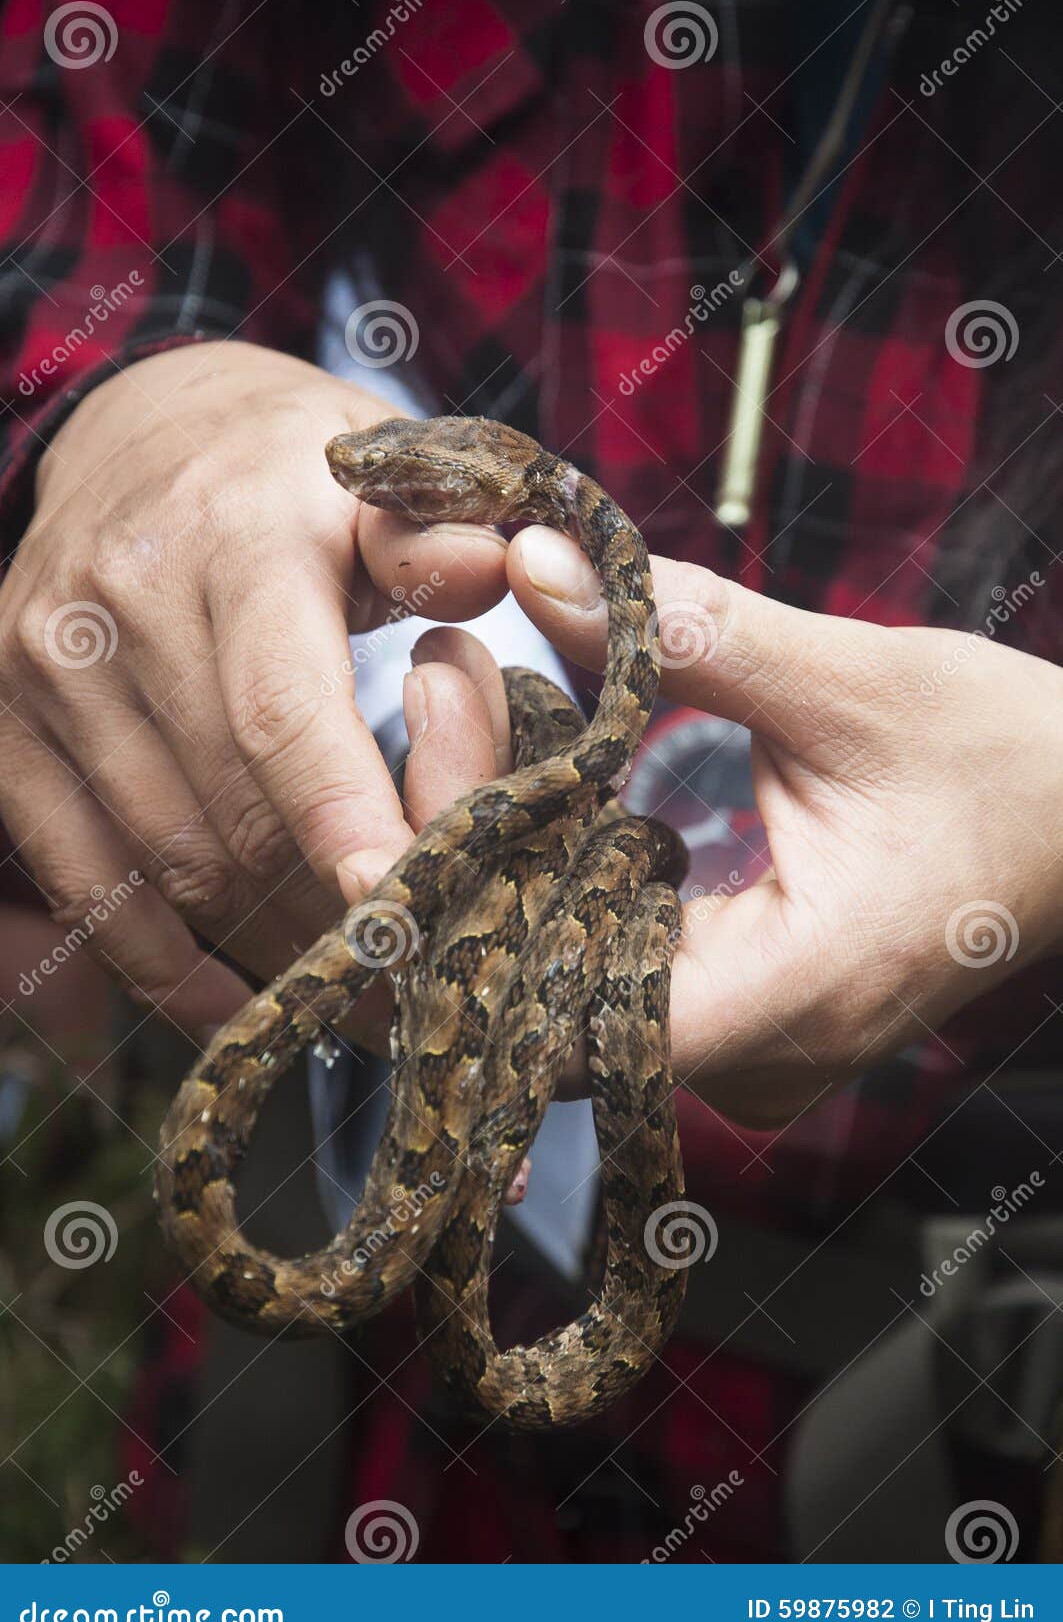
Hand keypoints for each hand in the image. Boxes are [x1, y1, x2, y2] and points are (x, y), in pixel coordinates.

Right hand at [0, 342, 508, 1037]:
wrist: (140, 428)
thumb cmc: (301, 471)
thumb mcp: (392, 472)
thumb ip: (452, 535)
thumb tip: (504, 572)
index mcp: (235, 536)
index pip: (283, 709)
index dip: (343, 820)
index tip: (404, 910)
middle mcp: (120, 603)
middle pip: (234, 815)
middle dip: (335, 914)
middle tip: (420, 970)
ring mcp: (45, 672)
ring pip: (168, 866)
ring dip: (268, 945)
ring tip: (355, 978)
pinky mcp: (3, 728)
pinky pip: (84, 887)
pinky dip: (161, 964)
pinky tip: (235, 998)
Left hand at [508, 528, 1062, 1127]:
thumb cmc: (1008, 758)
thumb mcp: (850, 682)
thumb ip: (684, 631)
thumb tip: (533, 565)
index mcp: (792, 996)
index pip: (563, 1018)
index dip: (475, 905)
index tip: (440, 762)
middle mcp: (759, 1056)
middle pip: (545, 995)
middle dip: (477, 846)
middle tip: (448, 691)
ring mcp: (752, 1049)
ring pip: (570, 983)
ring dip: (518, 854)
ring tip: (481, 716)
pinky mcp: (746, 1014)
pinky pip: (617, 966)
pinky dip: (573, 873)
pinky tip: (554, 778)